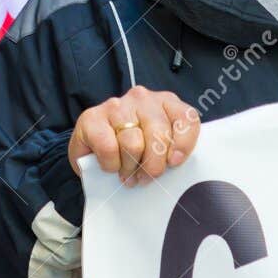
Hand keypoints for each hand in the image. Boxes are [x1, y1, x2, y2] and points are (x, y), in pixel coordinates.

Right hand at [69, 86, 199, 185]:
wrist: (90, 149)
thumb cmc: (130, 149)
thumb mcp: (157, 146)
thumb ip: (172, 149)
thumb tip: (177, 165)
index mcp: (165, 102)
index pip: (186, 117)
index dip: (184, 143)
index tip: (175, 162)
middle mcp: (142, 99)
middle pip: (159, 136)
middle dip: (153, 165)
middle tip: (146, 178)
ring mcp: (117, 106)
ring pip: (133, 144)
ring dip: (130, 167)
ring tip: (127, 173)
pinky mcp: (92, 117)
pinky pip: (109, 148)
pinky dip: (111, 164)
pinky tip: (111, 165)